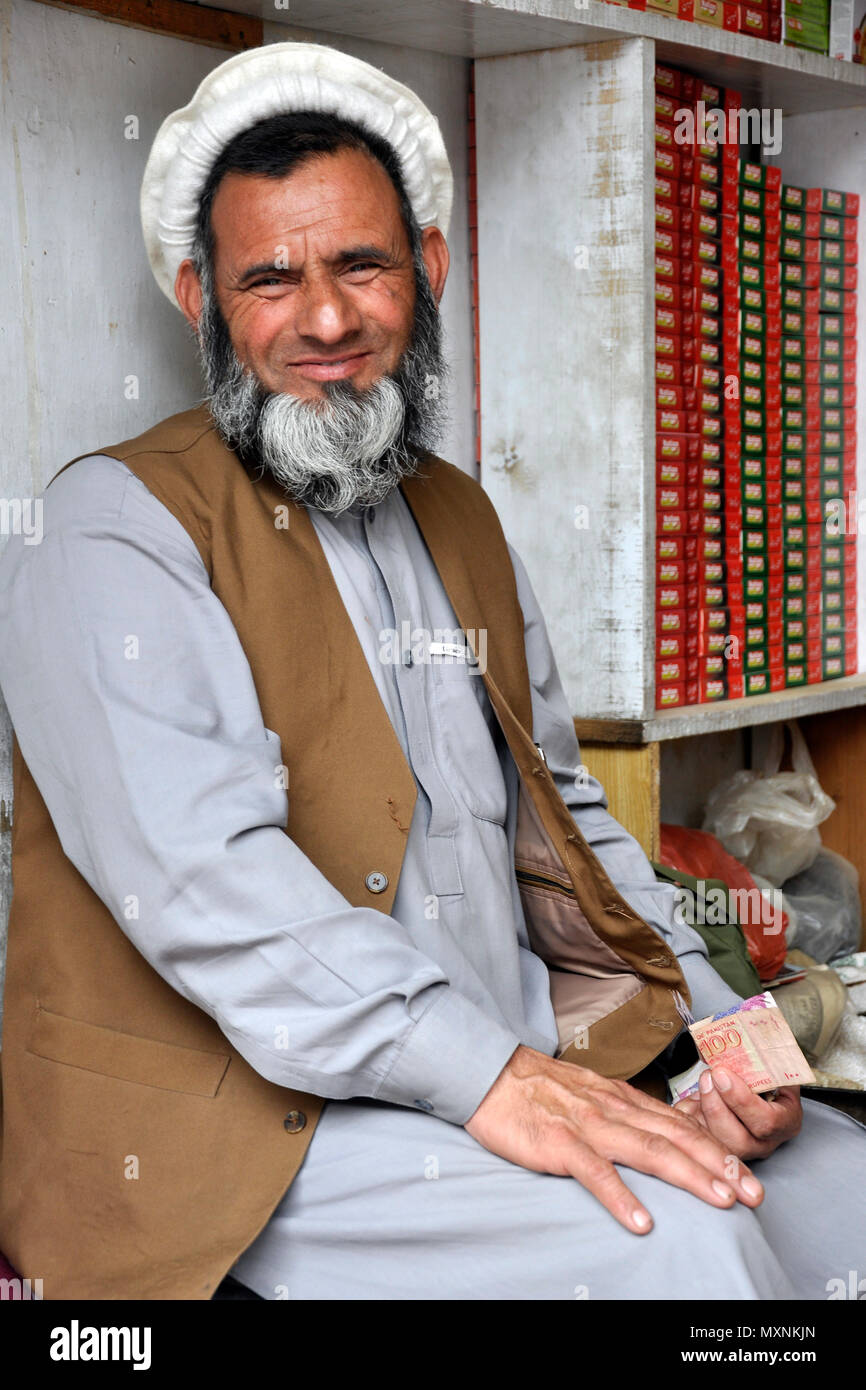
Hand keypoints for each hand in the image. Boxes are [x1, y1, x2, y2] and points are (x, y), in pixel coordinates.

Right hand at [464, 1044, 764, 1235]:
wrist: (489, 1074)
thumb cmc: (538, 1090)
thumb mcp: (591, 1095)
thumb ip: (625, 1115)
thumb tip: (661, 1136)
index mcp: (623, 1099)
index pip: (681, 1124)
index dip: (718, 1149)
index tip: (748, 1174)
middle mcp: (614, 1109)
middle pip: (677, 1137)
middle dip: (721, 1165)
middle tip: (753, 1193)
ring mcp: (587, 1125)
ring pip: (648, 1150)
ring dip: (690, 1175)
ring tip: (721, 1200)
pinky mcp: (559, 1142)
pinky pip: (595, 1172)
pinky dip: (620, 1196)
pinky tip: (641, 1221)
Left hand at [672, 1066, 801, 1161]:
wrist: (759, 1092)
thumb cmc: (769, 1079)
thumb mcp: (775, 1066)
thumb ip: (763, 1058)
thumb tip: (739, 1033)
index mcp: (786, 1123)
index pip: (766, 1122)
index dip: (741, 1100)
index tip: (722, 1074)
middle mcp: (764, 1142)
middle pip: (738, 1139)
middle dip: (716, 1105)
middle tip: (708, 1076)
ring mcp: (741, 1149)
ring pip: (716, 1141)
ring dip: (702, 1108)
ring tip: (703, 1081)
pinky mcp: (718, 1147)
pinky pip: (698, 1137)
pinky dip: (690, 1114)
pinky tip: (693, 1095)